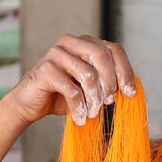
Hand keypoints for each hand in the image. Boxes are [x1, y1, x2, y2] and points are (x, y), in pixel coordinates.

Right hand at [8, 34, 136, 127]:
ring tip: (93, 114)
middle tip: (110, 102)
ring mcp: (57, 53)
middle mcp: (71, 43)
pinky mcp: (46, 69)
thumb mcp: (89, 87)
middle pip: (102, 56)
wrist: (31, 103)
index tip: (130, 93)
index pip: (114, 49)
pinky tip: (80, 119)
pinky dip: (79, 107)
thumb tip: (130, 89)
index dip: (125, 71)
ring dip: (94, 99)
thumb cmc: (62, 95)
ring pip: (88, 74)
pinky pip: (71, 89)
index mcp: (85, 43)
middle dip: (110, 83)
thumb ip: (107, 82)